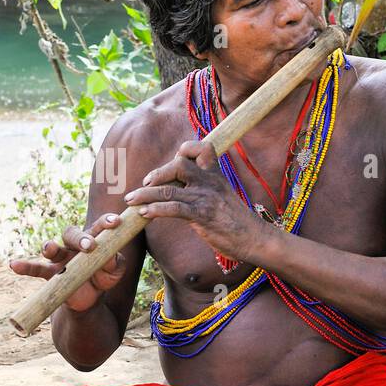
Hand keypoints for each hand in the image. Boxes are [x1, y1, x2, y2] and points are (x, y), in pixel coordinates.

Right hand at [7, 212, 131, 312]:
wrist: (90, 298)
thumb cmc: (104, 277)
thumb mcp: (115, 272)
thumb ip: (116, 263)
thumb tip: (110, 258)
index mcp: (92, 240)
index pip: (97, 227)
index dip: (104, 222)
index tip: (114, 222)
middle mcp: (73, 245)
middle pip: (72, 233)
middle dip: (80, 237)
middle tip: (89, 246)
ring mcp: (60, 259)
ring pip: (52, 248)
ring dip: (50, 247)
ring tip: (49, 248)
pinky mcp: (51, 274)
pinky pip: (35, 269)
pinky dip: (24, 267)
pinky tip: (14, 265)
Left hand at [123, 139, 269, 263]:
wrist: (254, 238)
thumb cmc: (236, 220)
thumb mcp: (222, 196)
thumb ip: (204, 187)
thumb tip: (179, 188)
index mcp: (215, 175)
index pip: (202, 148)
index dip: (185, 149)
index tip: (174, 160)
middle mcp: (210, 182)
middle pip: (178, 165)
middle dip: (157, 174)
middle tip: (145, 185)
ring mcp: (206, 198)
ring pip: (169, 189)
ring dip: (145, 194)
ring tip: (131, 201)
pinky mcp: (203, 216)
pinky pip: (174, 208)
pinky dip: (155, 210)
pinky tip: (144, 214)